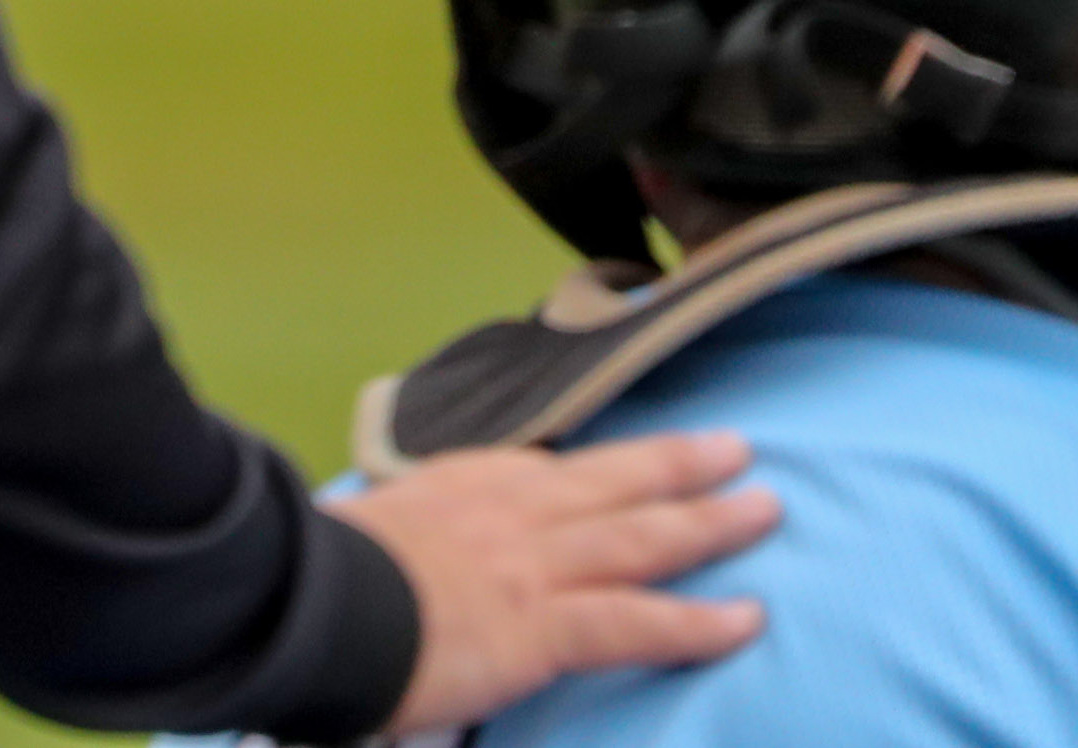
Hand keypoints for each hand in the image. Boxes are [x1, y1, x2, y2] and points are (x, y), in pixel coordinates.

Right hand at [332, 432, 777, 734]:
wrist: (312, 604)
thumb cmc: (329, 570)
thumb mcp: (378, 523)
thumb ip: (421, 529)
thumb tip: (422, 554)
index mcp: (474, 481)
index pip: (562, 467)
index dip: (615, 462)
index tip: (648, 454)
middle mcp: (519, 510)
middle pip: (621, 480)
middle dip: (685, 465)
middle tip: (740, 451)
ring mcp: (537, 565)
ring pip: (646, 537)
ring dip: (712, 522)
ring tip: (765, 509)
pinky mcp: (544, 626)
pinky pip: (638, 622)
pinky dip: (698, 621)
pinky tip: (745, 619)